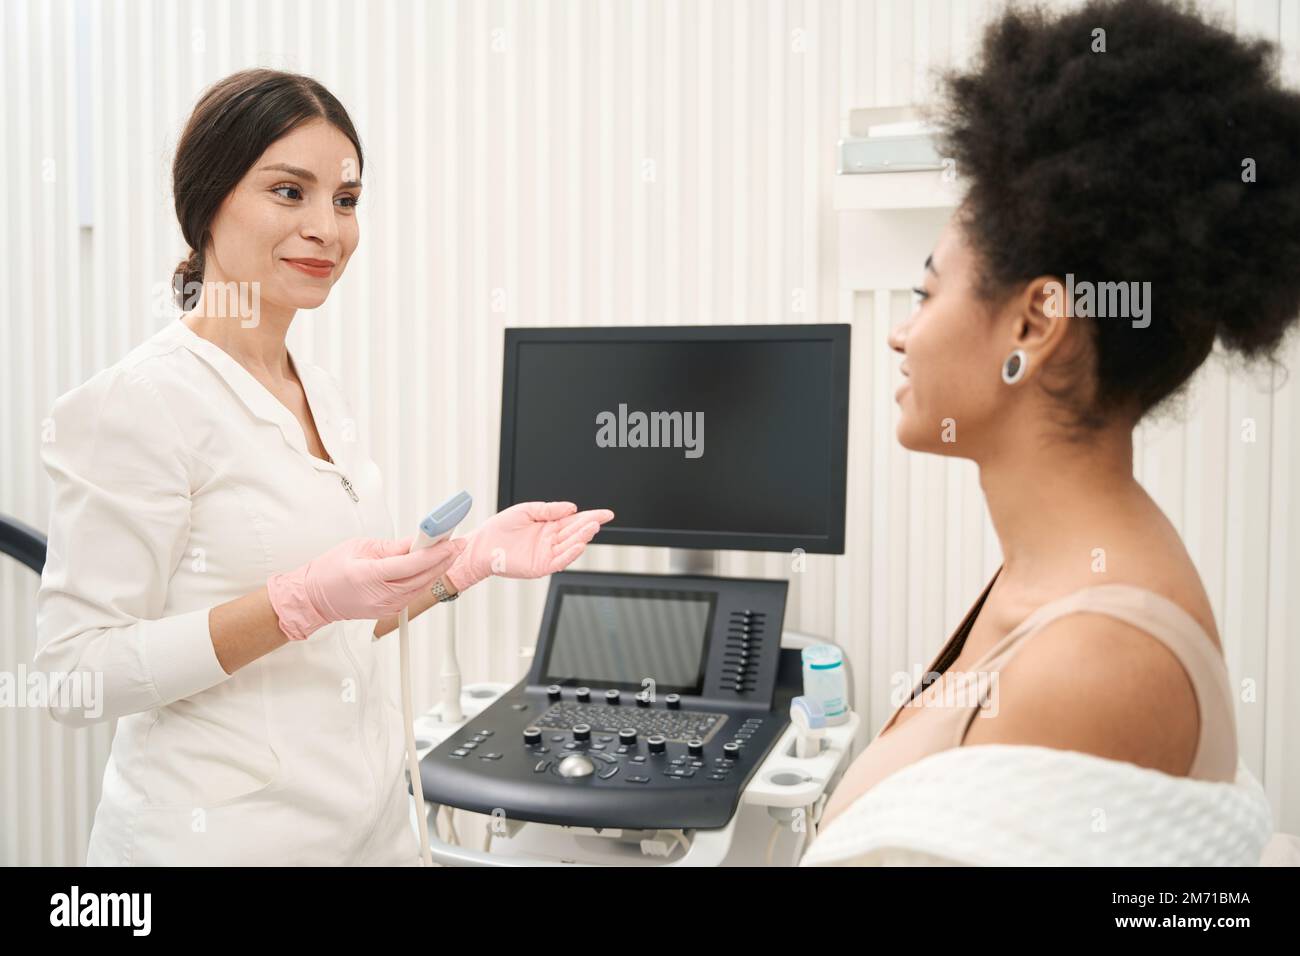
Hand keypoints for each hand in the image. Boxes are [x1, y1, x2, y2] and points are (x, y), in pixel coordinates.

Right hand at [266, 535, 466, 640]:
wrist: (315, 599)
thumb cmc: (329, 571)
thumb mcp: (359, 547)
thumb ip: (392, 546)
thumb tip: (418, 541)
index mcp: (370, 576)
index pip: (413, 564)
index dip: (436, 551)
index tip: (451, 539)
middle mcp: (382, 595)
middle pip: (423, 576)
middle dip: (445, 557)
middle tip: (458, 541)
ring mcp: (388, 606)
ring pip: (423, 585)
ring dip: (439, 567)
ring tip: (450, 549)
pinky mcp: (391, 610)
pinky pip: (415, 592)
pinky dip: (426, 577)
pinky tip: (434, 565)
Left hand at [445, 501, 614, 592]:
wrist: (481, 545)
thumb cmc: (500, 528)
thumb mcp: (526, 510)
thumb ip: (549, 509)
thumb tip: (572, 508)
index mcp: (549, 526)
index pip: (575, 521)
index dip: (591, 517)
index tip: (606, 514)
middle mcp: (551, 540)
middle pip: (575, 532)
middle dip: (589, 526)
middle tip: (600, 520)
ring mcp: (547, 554)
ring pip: (570, 546)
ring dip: (582, 538)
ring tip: (592, 529)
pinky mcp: (540, 566)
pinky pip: (559, 560)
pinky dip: (570, 554)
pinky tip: (579, 545)